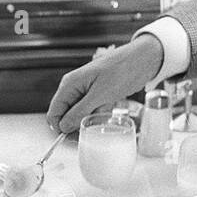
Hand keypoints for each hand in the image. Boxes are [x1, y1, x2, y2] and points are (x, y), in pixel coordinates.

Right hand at [46, 34, 163, 133]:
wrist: (143, 59)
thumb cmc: (122, 70)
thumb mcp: (101, 94)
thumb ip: (80, 111)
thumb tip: (63, 127)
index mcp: (70, 84)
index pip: (54, 113)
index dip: (62, 128)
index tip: (75, 138)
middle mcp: (74, 88)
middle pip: (65, 116)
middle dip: (78, 125)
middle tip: (94, 127)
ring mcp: (85, 91)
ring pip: (79, 114)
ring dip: (91, 118)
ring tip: (105, 110)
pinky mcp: (97, 93)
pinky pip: (92, 110)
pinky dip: (100, 112)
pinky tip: (110, 106)